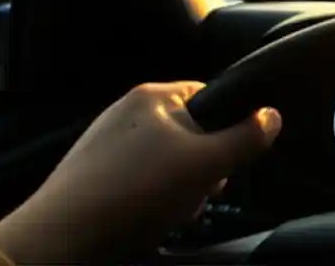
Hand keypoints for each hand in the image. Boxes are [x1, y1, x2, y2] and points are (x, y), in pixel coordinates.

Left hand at [0, 82, 280, 262]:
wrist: (61, 237)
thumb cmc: (136, 191)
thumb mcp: (206, 164)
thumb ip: (246, 138)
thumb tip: (273, 115)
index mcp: (153, 96)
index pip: (210, 96)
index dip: (230, 127)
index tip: (231, 160)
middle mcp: (126, 113)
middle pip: (191, 134)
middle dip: (203, 169)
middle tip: (200, 193)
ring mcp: (106, 145)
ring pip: (166, 164)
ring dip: (180, 192)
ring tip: (171, 214)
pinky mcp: (92, 176)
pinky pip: (139, 183)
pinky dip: (151, 203)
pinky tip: (147, 223)